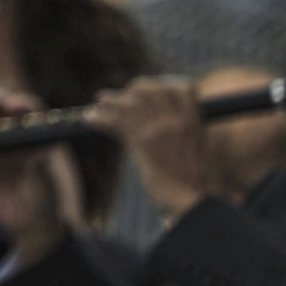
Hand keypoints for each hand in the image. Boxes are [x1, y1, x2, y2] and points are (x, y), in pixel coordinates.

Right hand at [0, 89, 64, 262]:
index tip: (16, 105)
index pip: (26, 112)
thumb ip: (36, 159)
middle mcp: (11, 139)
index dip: (21, 105)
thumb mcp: (44, 176)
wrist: (29, 228)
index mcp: (31, 137)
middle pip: (0, 113)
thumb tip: (38, 140)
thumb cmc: (43, 199)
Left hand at [91, 77, 212, 223]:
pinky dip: (99, 119)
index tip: (146, 90)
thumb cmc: (193, 178)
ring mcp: (160, 129)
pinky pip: (115, 122)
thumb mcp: (196, 145)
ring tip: (99, 101)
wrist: (192, 201)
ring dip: (110, 101)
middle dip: (131, 91)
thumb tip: (158, 113)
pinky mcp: (142, 142)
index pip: (179, 86)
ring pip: (129, 103)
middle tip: (118, 97)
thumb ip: (182, 126)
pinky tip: (89, 120)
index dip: (161, 84)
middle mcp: (178, 119)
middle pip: (149, 90)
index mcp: (195, 119)